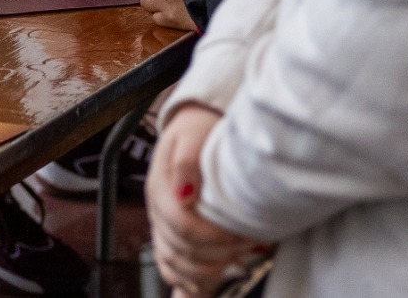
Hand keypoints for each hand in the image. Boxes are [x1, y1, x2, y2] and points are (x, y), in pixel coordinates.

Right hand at [150, 105, 262, 297]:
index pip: (184, 227)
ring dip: (205, 271)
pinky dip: (186, 280)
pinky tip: (206, 283)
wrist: (193, 125)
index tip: (246, 235)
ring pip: (174, 263)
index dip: (216, 238)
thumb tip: (185, 193)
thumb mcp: (193, 133)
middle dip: (218, 254)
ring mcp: (160, 222)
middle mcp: (156, 208)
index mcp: (160, 187)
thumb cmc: (198, 129)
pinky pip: (168, 265)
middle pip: (181, 249)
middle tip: (251, 247)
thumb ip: (186, 160)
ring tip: (236, 262)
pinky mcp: (167, 230)